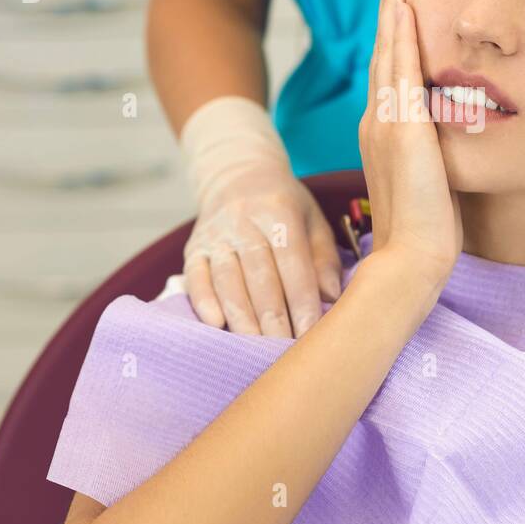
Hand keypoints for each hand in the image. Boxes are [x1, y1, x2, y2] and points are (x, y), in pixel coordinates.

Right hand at [180, 96, 343, 337]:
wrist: (236, 174)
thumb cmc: (284, 206)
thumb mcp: (311, 219)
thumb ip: (323, 257)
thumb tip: (331, 297)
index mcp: (279, 210)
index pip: (292, 261)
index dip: (302, 299)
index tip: (313, 332)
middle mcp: (243, 221)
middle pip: (259, 274)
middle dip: (274, 316)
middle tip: (286, 350)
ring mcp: (215, 234)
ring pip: (227, 279)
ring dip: (242, 316)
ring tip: (255, 346)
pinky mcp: (193, 248)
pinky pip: (195, 277)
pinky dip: (204, 301)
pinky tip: (216, 324)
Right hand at [358, 0, 461, 292]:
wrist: (413, 259)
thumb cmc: (427, 228)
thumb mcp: (429, 179)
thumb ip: (430, 152)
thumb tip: (443, 137)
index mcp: (384, 130)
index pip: (390, 67)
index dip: (393, 28)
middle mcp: (378, 120)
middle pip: (383, 47)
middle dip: (388, 0)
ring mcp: (385, 123)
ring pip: (387, 50)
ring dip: (391, 5)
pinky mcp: (401, 130)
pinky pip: (399, 71)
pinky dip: (398, 37)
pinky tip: (403, 7)